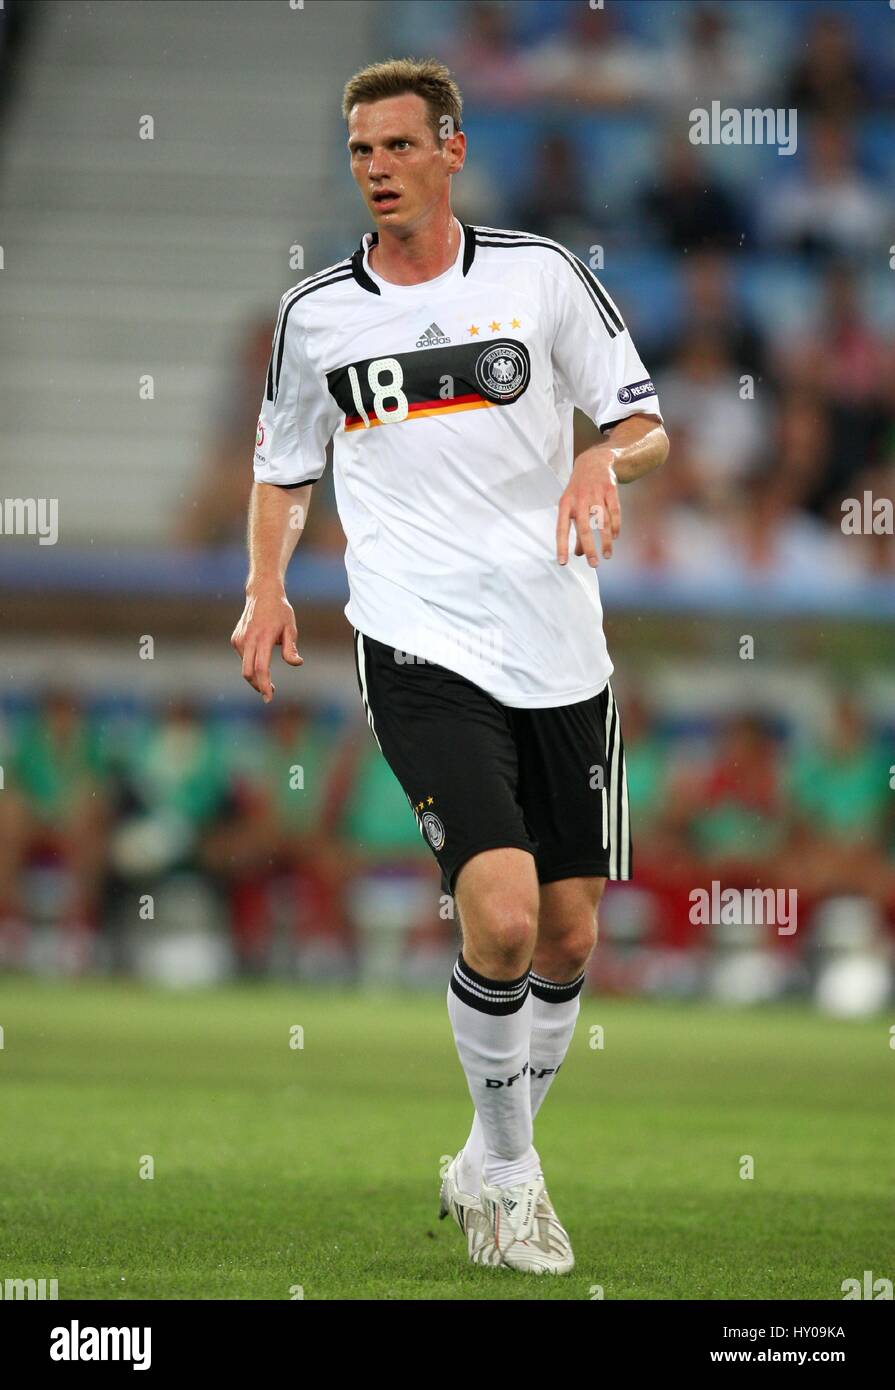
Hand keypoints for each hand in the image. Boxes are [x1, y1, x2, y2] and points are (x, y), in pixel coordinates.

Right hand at [230, 586, 301, 702]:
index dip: (265, 685)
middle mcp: (248, 639)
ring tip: (268, 676)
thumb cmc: (280, 612)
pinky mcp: (235, 639)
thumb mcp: (290, 628)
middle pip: (248, 672)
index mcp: (263, 637)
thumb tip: (297, 663)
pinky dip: (251, 663)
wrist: (262, 594)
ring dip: (256, 675)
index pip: (261, 667)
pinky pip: (243, 658)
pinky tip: (260, 655)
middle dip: (257, 685)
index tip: (269, 697)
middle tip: (269, 693)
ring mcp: (239, 639)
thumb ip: (291, 648)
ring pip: (245, 667)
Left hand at [556, 444, 620, 566]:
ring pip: (602, 522)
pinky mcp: (610, 490)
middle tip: (593, 564)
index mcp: (565, 504)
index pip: (561, 528)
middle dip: (589, 548)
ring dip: (605, 541)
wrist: (593, 462)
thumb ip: (575, 531)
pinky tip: (615, 537)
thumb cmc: (579, 492)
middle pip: (584, 528)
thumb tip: (578, 554)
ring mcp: (595, 493)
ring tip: (607, 555)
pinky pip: (614, 511)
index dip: (561, 546)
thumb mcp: (572, 507)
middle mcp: (579, 499)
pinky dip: (616, 526)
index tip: (563, 563)